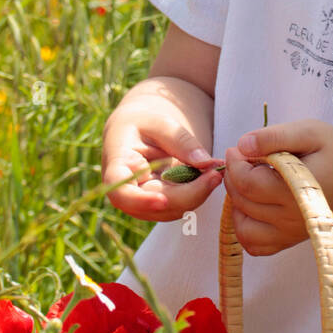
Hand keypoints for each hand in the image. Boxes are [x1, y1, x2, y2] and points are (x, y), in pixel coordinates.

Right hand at [103, 106, 224, 222]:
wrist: (138, 131)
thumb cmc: (144, 123)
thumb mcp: (159, 122)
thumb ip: (180, 140)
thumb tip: (205, 163)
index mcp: (117, 166)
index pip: (121, 193)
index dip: (140, 201)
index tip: (162, 200)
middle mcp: (128, 192)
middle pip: (156, 206)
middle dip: (189, 194)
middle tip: (215, 174)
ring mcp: (144, 203)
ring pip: (173, 210)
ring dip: (198, 194)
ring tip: (216, 171)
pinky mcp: (161, 204)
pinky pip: (182, 205)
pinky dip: (199, 192)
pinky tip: (210, 174)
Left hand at [223, 120, 332, 256]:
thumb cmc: (332, 149)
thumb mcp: (308, 131)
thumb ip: (275, 136)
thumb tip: (243, 144)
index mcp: (298, 191)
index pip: (248, 184)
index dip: (235, 164)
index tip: (237, 148)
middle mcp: (294, 219)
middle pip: (243, 203)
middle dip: (233, 177)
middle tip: (241, 158)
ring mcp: (291, 234)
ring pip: (243, 227)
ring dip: (235, 203)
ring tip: (245, 180)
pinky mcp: (289, 241)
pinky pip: (254, 244)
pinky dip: (244, 226)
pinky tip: (251, 203)